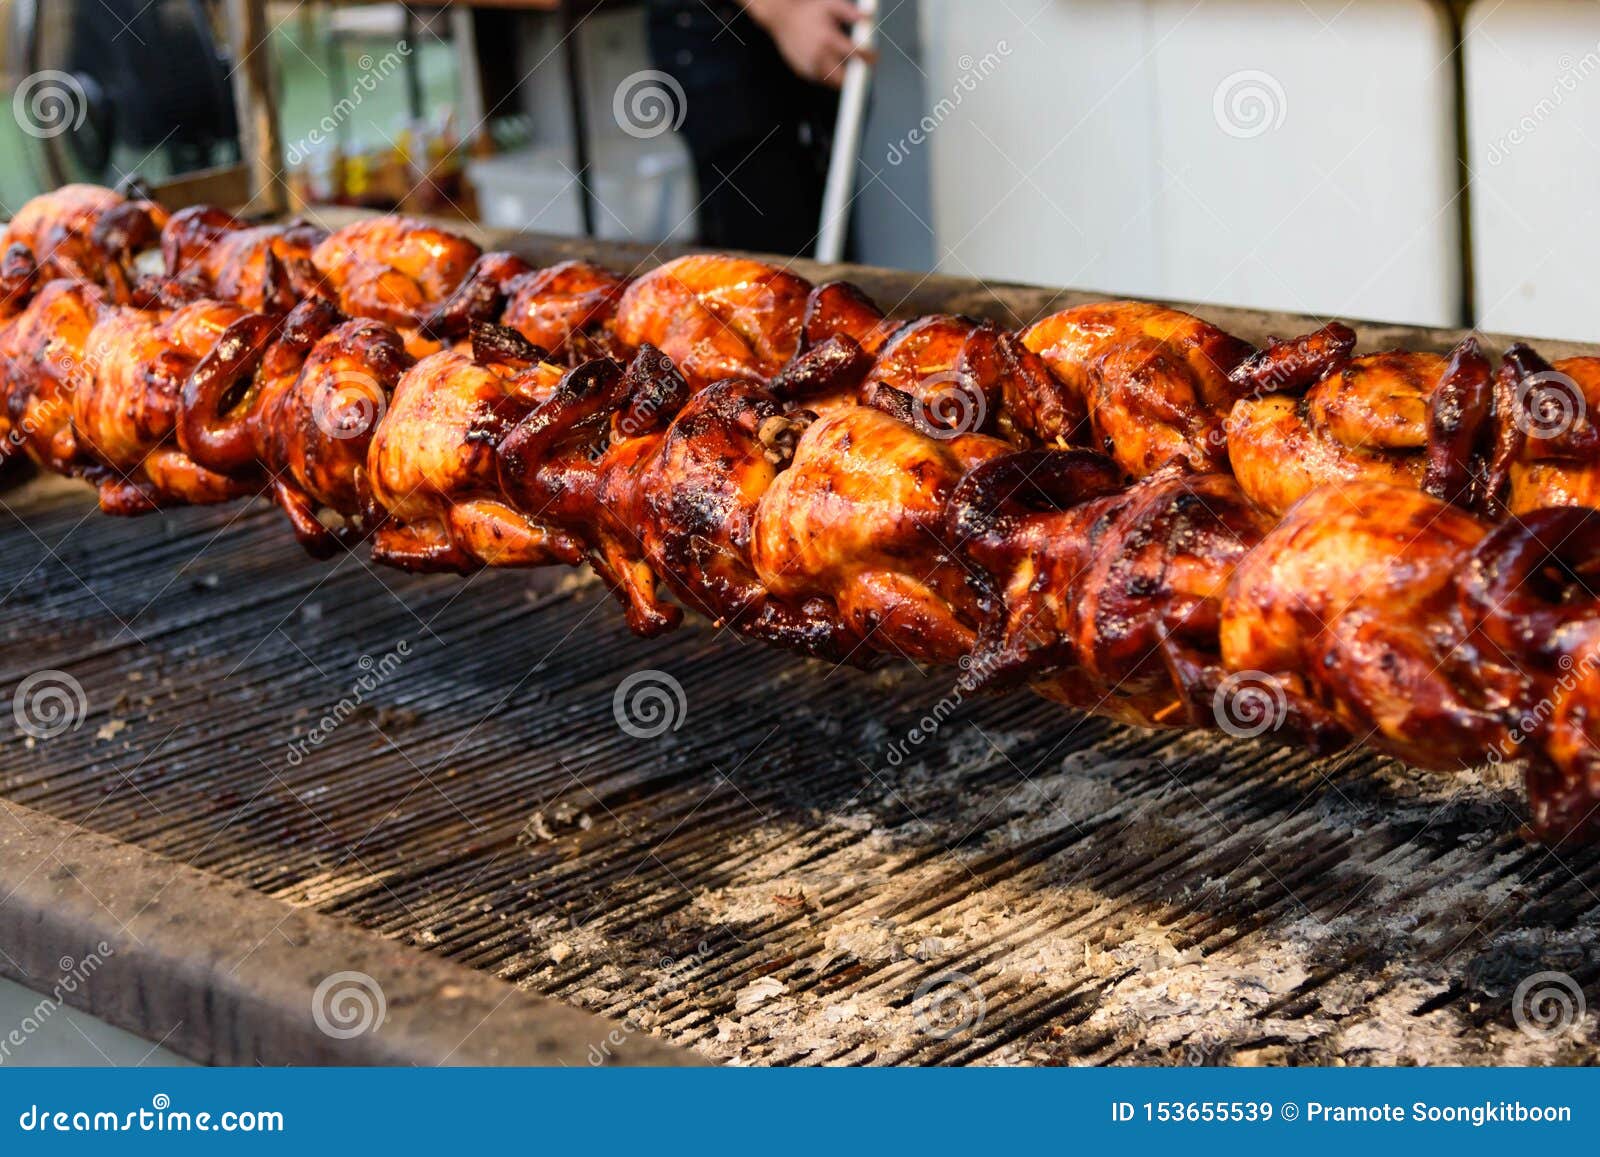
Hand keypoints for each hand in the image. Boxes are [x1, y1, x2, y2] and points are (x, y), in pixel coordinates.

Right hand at [745, 0, 876, 89]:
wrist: (781, 18)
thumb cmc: (807, 11)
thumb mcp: (831, 5)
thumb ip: (851, 13)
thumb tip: (869, 17)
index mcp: (829, 39)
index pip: (855, 55)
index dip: (868, 58)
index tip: (873, 58)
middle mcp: (819, 56)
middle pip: (844, 78)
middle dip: (854, 76)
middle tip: (860, 67)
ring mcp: (809, 66)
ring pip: (832, 82)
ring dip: (841, 77)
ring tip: (842, 63)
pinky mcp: (803, 72)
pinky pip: (820, 79)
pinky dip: (827, 75)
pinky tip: (827, 62)